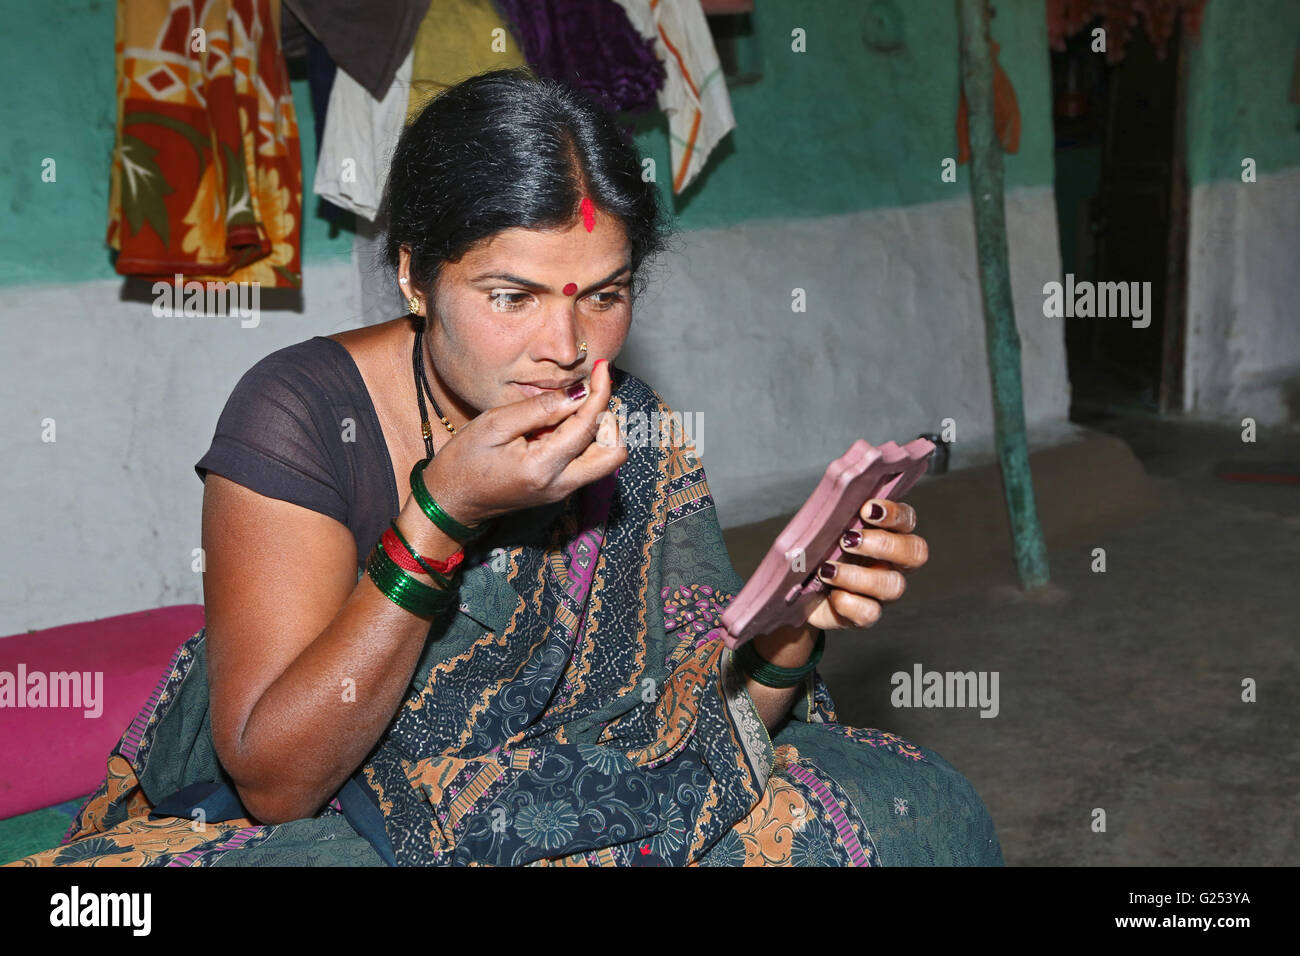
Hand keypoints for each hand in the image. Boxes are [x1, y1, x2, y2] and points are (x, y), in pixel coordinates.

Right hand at [418, 360, 626, 525]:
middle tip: (588, 397)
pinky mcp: (559, 490)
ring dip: (598, 431)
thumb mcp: (494, 424)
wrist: (450, 501)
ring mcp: (562, 491)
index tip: (603, 368)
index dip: (601, 392)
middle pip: (614, 454)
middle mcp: (561, 485)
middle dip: (609, 421)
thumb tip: (578, 392)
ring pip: (604, 461)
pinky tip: (558, 426)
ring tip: (568, 410)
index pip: (589, 426)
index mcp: (544, 467)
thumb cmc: (464, 461)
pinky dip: (584, 441)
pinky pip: (586, 464)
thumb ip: (540, 408)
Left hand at [803, 498, 927, 631]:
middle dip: (883, 543)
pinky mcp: (866, 615)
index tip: (866, 509)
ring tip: (827, 569)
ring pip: (893, 585)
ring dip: (859, 576)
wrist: (799, 590)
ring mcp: (883, 592)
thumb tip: (831, 501)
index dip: (893, 514)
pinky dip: (850, 603)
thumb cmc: (817, 551)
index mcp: (888, 534)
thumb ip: (835, 515)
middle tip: (848, 540)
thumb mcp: (824, 530)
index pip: (906, 519)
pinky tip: (833, 595)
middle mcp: (893, 562)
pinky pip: (870, 613)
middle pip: (914, 552)